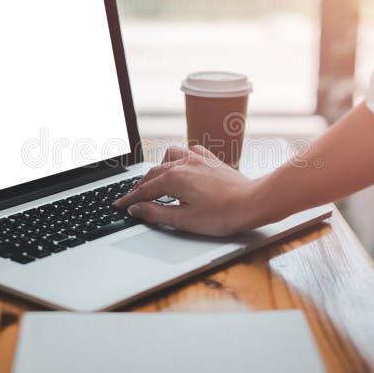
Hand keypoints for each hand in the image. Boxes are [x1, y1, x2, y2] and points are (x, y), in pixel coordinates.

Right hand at [112, 145, 266, 236]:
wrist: (253, 202)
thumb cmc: (223, 214)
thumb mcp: (184, 220)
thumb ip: (156, 213)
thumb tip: (136, 209)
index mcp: (174, 179)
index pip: (144, 190)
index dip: (130, 199)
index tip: (120, 205)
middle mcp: (183, 163)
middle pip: (153, 174)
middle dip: (140, 186)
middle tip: (131, 199)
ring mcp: (197, 159)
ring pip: (168, 157)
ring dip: (158, 168)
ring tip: (154, 182)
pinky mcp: (210, 159)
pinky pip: (188, 152)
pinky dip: (179, 159)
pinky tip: (180, 167)